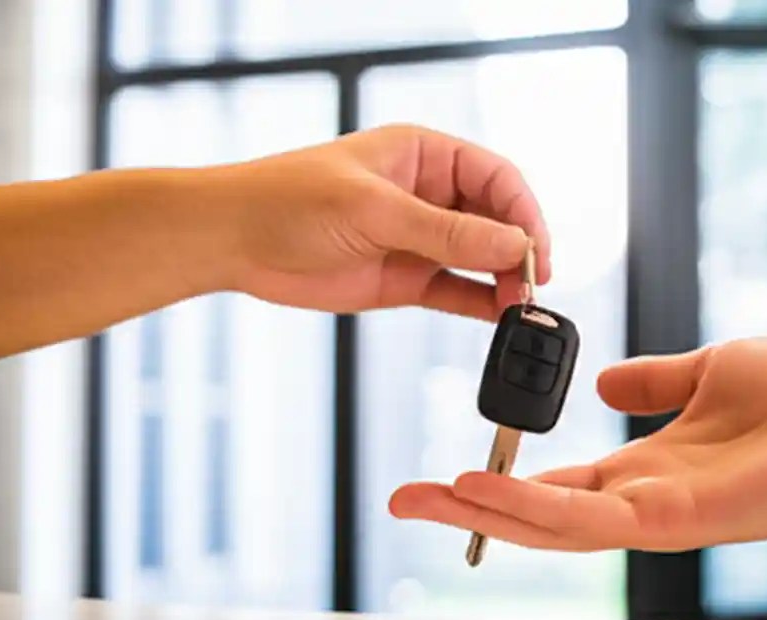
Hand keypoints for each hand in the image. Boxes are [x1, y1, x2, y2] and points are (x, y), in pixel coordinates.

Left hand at [211, 124, 550, 319]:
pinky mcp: (405, 279)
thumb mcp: (373, 209)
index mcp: (424, 155)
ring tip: (519, 308)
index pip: (496, 178)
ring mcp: (419, 239)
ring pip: (481, 259)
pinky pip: (458, 292)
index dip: (523, 212)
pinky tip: (498, 318)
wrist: (231, 241)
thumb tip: (511, 244)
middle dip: (518, 251)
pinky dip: (481, 305)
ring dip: (504, 282)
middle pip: (496, 220)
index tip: (534, 249)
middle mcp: (429, 194)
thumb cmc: (288, 200)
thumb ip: (446, 231)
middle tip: (531, 285)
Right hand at [389, 338, 766, 550]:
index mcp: (649, 468)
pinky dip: (531, 509)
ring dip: (485, 515)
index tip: (447, 472)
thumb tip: (605, 383)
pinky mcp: (677, 520)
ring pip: (552, 529)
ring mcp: (659, 518)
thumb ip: (653, 381)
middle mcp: (645, 501)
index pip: (559, 486)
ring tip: (423, 498)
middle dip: (472, 510)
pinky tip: (481, 489)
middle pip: (540, 516)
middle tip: (403, 501)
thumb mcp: (708, 370)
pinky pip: (589, 520)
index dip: (504, 483)